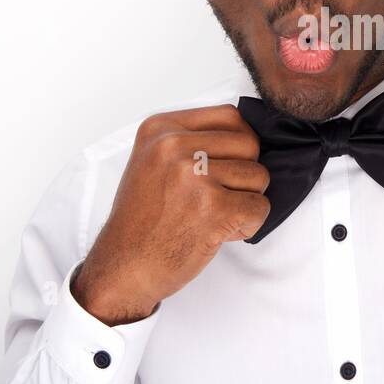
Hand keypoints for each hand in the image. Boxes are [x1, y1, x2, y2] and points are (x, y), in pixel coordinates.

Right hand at [71, 104, 269, 324]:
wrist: (123, 266)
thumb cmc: (143, 220)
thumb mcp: (153, 162)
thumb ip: (192, 141)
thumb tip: (247, 135)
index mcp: (161, 128)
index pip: (230, 116)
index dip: (238, 146)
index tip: (221, 169)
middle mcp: (174, 146)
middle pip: (249, 144)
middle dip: (244, 174)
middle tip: (218, 198)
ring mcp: (193, 176)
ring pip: (259, 176)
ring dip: (245, 201)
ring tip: (213, 216)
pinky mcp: (212, 208)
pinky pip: (260, 207)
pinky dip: (248, 225)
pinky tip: (219, 232)